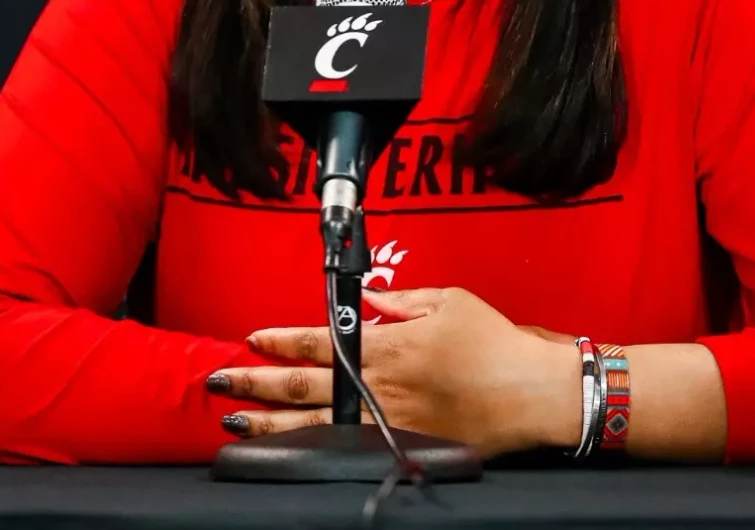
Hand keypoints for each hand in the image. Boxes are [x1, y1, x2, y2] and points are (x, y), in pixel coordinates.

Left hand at [207, 287, 580, 458]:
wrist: (533, 392)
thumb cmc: (496, 342)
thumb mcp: (449, 302)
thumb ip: (403, 300)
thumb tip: (369, 302)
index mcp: (388, 344)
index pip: (320, 342)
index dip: (281, 341)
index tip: (252, 339)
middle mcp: (380, 386)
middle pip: (304, 387)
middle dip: (257, 383)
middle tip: (221, 382)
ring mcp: (388, 422)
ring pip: (316, 426)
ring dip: (271, 425)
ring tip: (237, 422)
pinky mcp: (403, 446)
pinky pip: (347, 450)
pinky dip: (312, 451)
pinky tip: (289, 453)